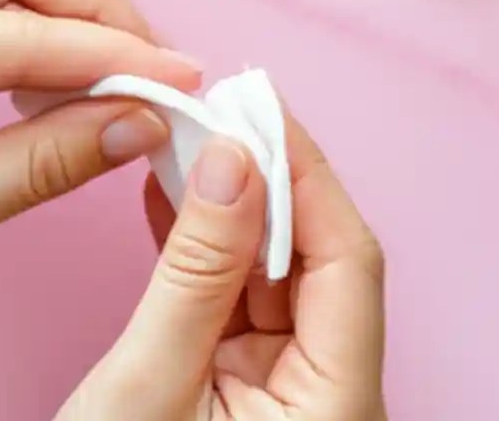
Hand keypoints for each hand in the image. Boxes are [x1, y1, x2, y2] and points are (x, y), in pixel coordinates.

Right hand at [56, 116, 386, 420]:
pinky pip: (240, 301)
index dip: (307, 175)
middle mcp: (331, 393)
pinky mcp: (249, 387)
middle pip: (319, 259)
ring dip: (232, 207)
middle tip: (217, 110)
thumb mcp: (149, 389)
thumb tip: (230, 161)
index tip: (259, 108)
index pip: (348, 260)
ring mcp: (291, 390)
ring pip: (277, 273)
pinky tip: (174, 198)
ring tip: (186, 139)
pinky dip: (209, 250)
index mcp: (337, 407)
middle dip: (267, 180)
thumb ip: (196, 274)